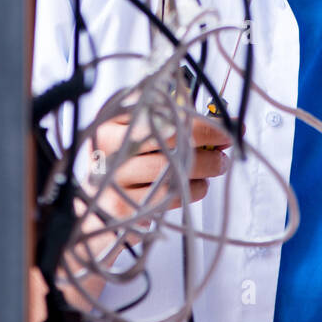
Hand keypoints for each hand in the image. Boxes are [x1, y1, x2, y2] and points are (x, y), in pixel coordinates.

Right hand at [56, 111, 232, 309]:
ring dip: (204, 167)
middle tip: (225, 145)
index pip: (163, 111)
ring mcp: (113, 175)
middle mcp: (109, 144)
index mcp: (113, 119)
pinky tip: (199, 186)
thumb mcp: (138, 138)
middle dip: (206, 139)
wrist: (95, 211)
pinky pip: (168, 195)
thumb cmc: (126, 168)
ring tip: (216, 166)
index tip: (226, 124)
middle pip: (168, 135)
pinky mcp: (122, 205)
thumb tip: (221, 123)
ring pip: (171, 167)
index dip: (199, 118)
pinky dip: (192, 190)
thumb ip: (171, 123)